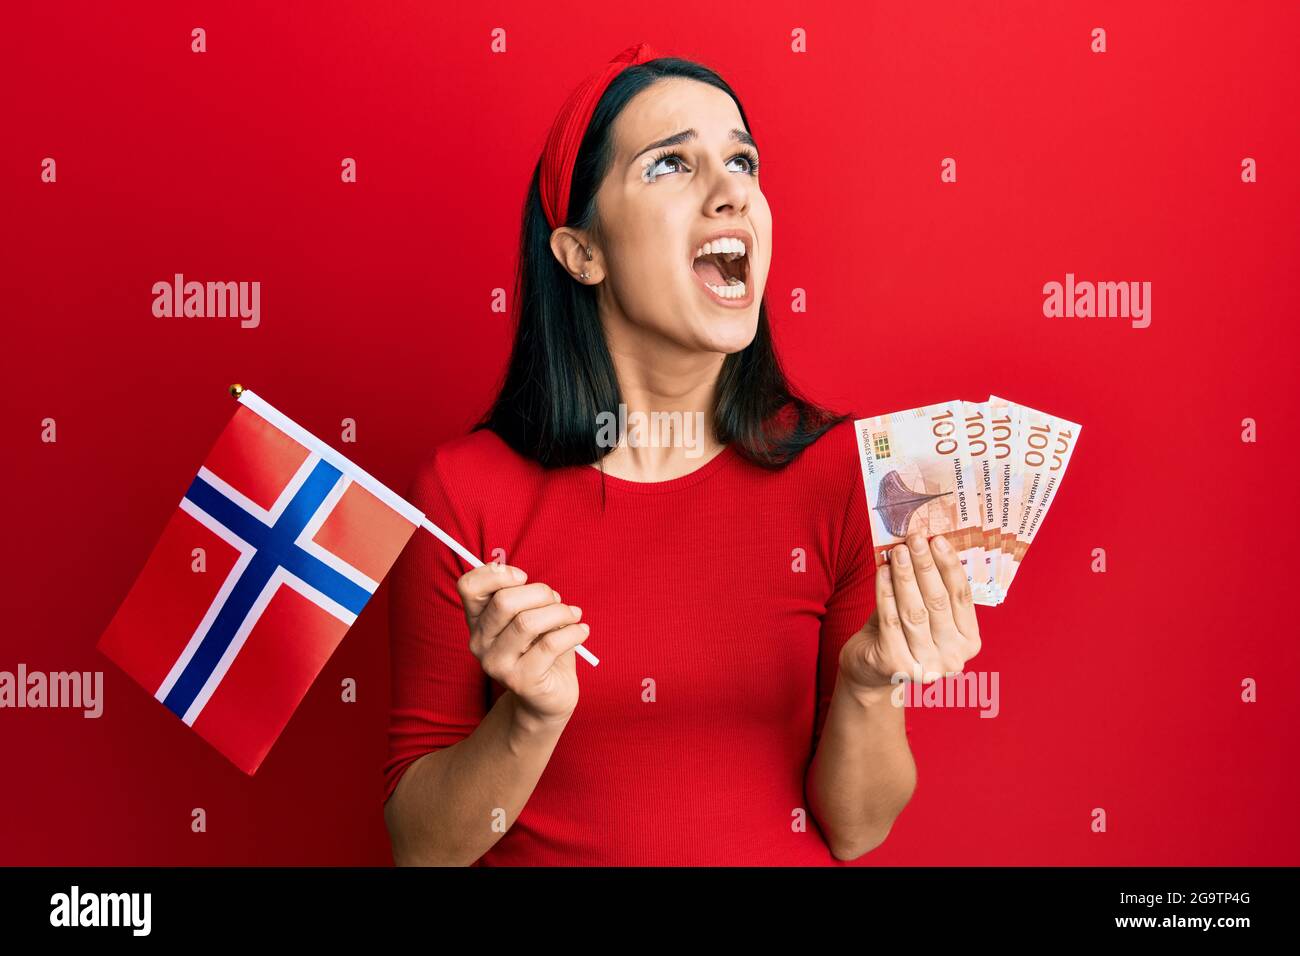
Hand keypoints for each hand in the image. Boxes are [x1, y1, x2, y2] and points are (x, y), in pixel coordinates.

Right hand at [455, 562, 588, 725]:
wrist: (547, 698)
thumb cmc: (540, 649)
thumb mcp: (530, 617)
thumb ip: (526, 598)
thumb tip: (538, 588)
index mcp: (477, 621)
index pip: (469, 587)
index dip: (496, 574)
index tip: (523, 577)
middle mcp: (480, 643)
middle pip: (504, 601)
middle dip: (540, 593)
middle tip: (557, 600)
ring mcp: (498, 664)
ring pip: (527, 622)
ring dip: (559, 612)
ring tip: (573, 615)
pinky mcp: (521, 681)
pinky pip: (550, 645)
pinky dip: (573, 632)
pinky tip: (582, 631)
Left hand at [838, 532, 981, 697]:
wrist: (869, 669)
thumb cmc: (899, 633)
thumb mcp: (922, 611)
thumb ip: (927, 587)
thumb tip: (923, 545)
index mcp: (969, 642)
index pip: (962, 597)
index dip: (950, 566)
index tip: (938, 540)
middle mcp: (953, 658)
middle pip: (938, 602)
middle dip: (926, 566)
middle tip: (915, 539)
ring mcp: (926, 666)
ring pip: (915, 611)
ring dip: (906, 576)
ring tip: (898, 552)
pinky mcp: (896, 666)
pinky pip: (890, 621)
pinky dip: (885, 593)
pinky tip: (882, 572)